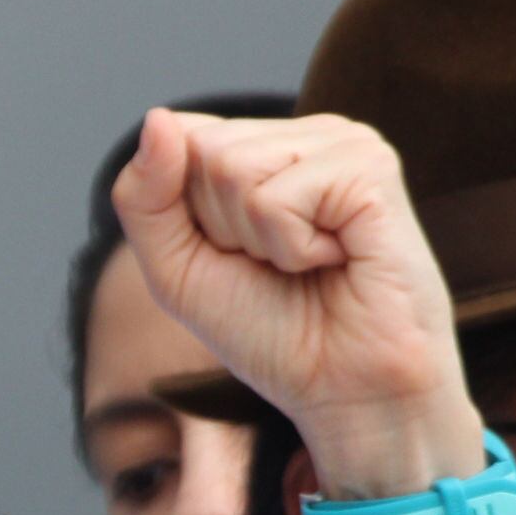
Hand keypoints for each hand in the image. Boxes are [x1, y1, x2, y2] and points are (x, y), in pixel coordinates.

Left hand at [112, 111, 476, 495]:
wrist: (349, 395)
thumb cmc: (272, 332)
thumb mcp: (176, 268)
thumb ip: (144, 197)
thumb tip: (157, 119)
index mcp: (268, 145)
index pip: (179, 138)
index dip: (187, 215)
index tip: (239, 255)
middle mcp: (308, 134)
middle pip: (202, 151)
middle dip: (222, 227)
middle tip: (280, 265)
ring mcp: (345, 144)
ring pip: (232, 168)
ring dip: (257, 240)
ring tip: (308, 263)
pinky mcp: (371, 170)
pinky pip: (277, 197)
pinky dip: (291, 248)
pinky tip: (335, 260)